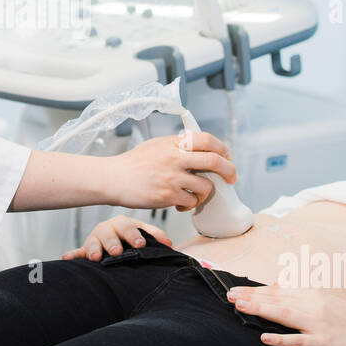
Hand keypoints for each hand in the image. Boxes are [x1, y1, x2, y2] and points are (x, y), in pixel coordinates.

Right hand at [62, 215, 172, 261]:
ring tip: (96, 257)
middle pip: (110, 234)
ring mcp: (96, 239)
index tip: (140, 244)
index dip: (134, 235)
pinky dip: (73, 255)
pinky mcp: (86, 250)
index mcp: (123, 224)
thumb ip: (156, 236)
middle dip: (113, 242)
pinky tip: (66, 258)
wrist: (119, 241)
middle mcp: (108, 229)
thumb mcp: (144, 234)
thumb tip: (169, 244)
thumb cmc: (132, 237)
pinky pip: (78, 252)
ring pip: (94, 242)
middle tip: (117, 251)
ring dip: (94, 249)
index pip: (129, 227)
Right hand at [103, 132, 235, 211]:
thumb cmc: (133, 164)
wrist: (113, 178)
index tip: (226, 157)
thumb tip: (200, 150)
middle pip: (214, 161)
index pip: (207, 140)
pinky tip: (180, 204)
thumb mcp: (156, 146)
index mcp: (173, 143)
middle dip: (229, 171)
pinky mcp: (168, 195)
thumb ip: (177, 146)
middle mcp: (175, 157)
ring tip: (194, 195)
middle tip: (232, 179)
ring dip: (204, 193)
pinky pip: (191, 202)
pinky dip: (189, 205)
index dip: (222, 149)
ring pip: (205, 186)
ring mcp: (172, 177)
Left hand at [225, 285, 345, 345]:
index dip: (255, 290)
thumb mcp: (326, 302)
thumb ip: (302, 295)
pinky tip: (264, 338)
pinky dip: (281, 339)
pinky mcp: (324, 342)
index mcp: (314, 295)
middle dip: (251, 297)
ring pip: (284, 315)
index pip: (278, 291)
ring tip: (239, 308)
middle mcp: (314, 305)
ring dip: (260, 310)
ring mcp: (319, 324)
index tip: (235, 290)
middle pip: (277, 299)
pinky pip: (299, 341)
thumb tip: (278, 284)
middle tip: (228, 296)